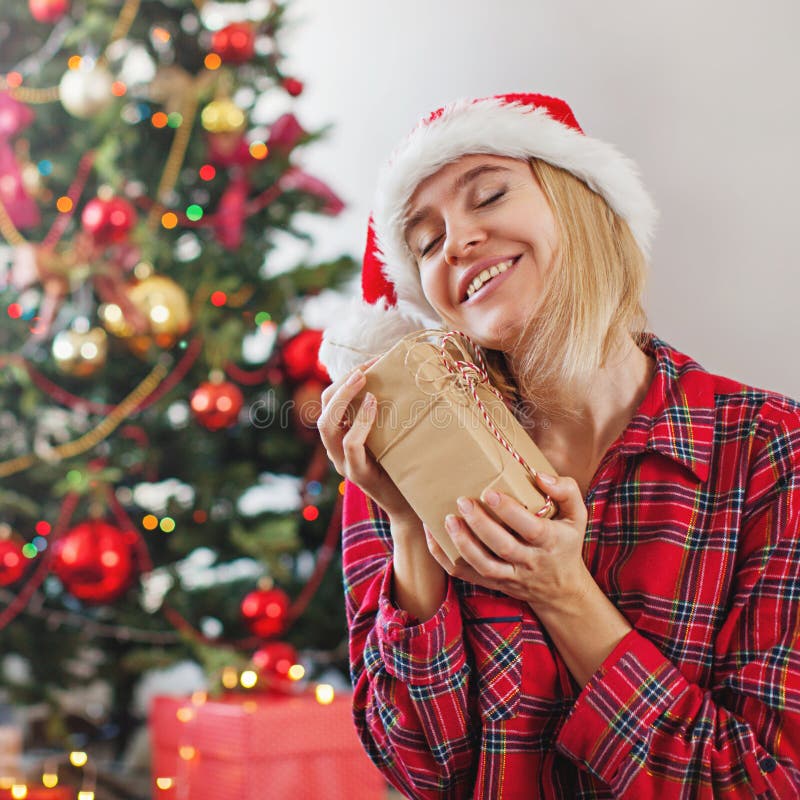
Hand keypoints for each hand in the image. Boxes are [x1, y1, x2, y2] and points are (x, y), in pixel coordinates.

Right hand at [317, 359, 416, 523]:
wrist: (411, 506)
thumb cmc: (404, 466)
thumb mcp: (392, 435)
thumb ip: (387, 414)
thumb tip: (402, 377)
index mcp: (341, 437)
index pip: (329, 402)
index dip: (344, 379)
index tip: (369, 363)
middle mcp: (335, 450)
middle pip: (323, 410)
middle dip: (340, 385)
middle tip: (363, 370)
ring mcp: (343, 463)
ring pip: (327, 425)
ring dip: (343, 398)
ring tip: (363, 380)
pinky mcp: (357, 474)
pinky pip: (350, 444)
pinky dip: (360, 421)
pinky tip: (374, 405)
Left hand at [424, 472, 592, 613]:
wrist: (561, 590)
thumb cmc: (566, 543)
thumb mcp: (577, 516)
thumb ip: (566, 491)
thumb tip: (540, 476)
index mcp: (551, 542)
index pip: (531, 528)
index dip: (510, 511)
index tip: (489, 492)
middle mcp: (531, 562)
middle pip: (503, 547)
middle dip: (480, 524)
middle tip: (462, 502)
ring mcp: (511, 576)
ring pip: (484, 565)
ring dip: (463, 544)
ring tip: (448, 520)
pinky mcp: (494, 584)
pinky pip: (467, 576)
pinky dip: (447, 559)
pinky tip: (433, 538)